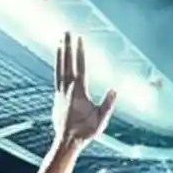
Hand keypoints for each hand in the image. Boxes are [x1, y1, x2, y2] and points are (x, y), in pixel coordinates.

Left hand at [52, 32, 116, 147]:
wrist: (66, 141)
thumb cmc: (85, 131)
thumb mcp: (101, 119)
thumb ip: (108, 104)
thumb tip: (115, 89)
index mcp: (79, 92)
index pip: (80, 67)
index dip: (81, 52)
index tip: (81, 39)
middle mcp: (67, 89)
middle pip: (67, 63)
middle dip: (67, 46)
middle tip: (66, 31)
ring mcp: (60, 92)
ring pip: (59, 68)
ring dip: (60, 53)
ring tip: (60, 41)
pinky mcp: (57, 96)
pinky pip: (57, 76)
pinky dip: (58, 66)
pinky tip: (59, 62)